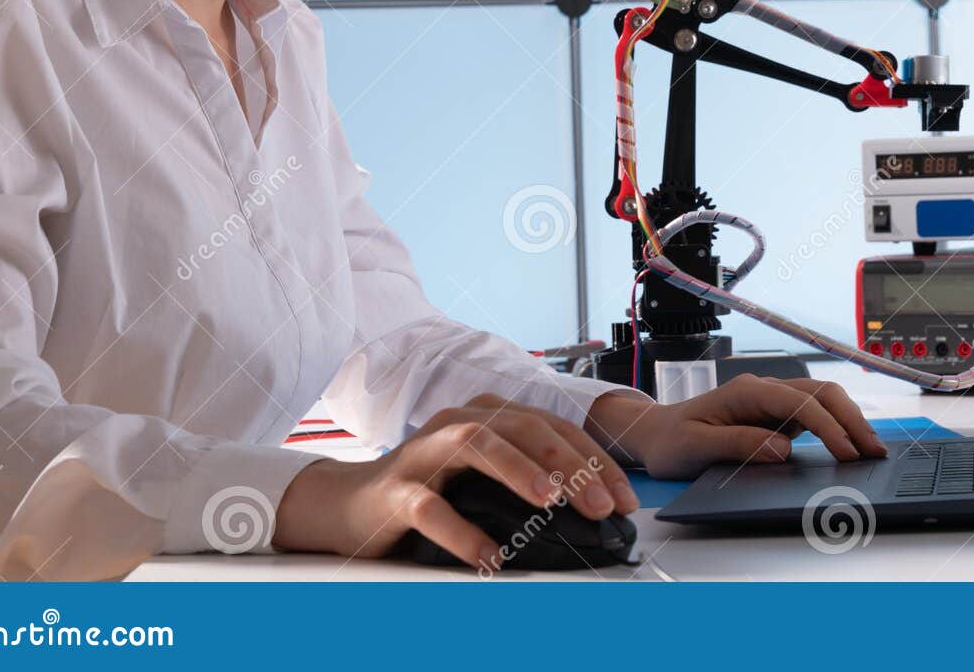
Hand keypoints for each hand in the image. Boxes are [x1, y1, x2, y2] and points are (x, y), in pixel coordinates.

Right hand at [271, 392, 640, 568]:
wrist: (348, 505)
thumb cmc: (428, 489)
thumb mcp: (485, 479)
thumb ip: (530, 480)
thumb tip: (594, 507)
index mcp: (489, 416)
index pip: (553, 428)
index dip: (594, 460)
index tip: (625, 499)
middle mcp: (458, 423)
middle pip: (524, 428)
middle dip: (570, 464)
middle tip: (602, 505)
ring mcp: (424, 453)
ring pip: (477, 445)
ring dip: (520, 471)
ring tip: (552, 501)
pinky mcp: (395, 490)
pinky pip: (430, 506)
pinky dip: (463, 531)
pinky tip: (490, 556)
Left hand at [584, 374, 887, 479]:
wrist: (656, 435)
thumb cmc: (671, 441)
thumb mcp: (696, 447)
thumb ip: (737, 444)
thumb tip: (781, 449)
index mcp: (747, 391)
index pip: (799, 403)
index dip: (827, 426)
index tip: (846, 453)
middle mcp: (764, 390)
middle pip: (821, 393)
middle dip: (852, 419)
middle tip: (875, 452)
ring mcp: (772, 402)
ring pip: (823, 399)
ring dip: (850, 421)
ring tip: (873, 451)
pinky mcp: (776, 416)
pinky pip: (815, 415)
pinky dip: (839, 427)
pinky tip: (852, 447)